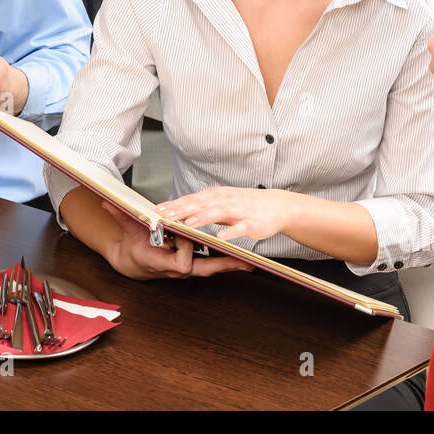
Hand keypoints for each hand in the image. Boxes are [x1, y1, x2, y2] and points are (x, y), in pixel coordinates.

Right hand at [100, 201, 252, 279]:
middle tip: (240, 260)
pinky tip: (239, 257)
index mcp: (163, 262)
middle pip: (204, 270)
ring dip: (228, 264)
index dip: (184, 247)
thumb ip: (121, 217)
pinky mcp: (192, 264)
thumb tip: (108, 203)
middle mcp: (177, 268)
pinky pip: (210, 264)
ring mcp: (186, 268)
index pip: (181, 260)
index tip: (183, 234)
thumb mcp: (127, 232)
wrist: (133, 264)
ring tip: (248, 261)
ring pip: (210, 269)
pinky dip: (224, 260)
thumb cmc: (132, 249)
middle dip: (222, 265)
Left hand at [156, 186, 299, 241]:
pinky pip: (239, 228)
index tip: (156, 210)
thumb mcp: (223, 201)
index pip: (190, 199)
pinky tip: (220, 237)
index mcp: (216, 196)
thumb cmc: (247, 204)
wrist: (277, 205)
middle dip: (181, 210)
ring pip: (217, 213)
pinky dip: (230, 232)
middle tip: (164, 216)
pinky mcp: (251, 222)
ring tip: (187, 224)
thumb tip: (182, 211)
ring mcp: (238, 211)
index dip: (173, 205)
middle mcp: (225, 200)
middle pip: (199, 204)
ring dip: (202, 218)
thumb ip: (203, 206)